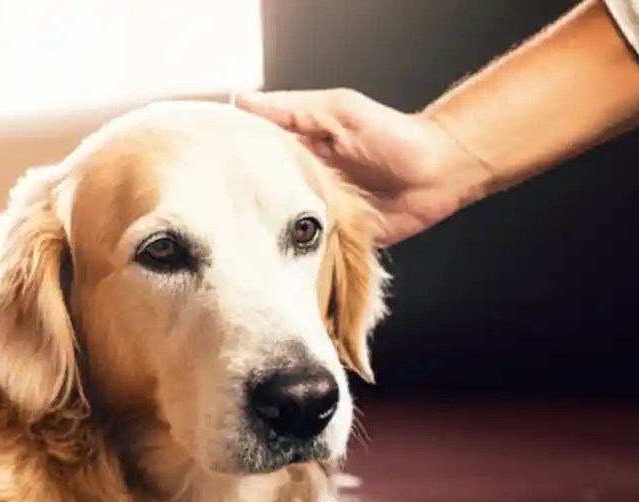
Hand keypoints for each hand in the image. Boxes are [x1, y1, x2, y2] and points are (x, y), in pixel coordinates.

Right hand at [233, 89, 493, 245]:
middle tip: (210, 215)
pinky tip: (267, 263)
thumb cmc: (392, 136)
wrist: (438, 174)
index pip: (249, 154)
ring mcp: (313, 214)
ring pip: (275, 226)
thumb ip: (291, 110)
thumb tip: (240, 100)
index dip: (226, 160)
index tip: (200, 168)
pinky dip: (291, 256)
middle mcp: (298, 182)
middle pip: (256, 195)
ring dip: (260, 234)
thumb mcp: (337, 112)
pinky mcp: (330, 242)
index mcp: (295, 148)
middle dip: (236, 204)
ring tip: (230, 244)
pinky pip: (304, 252)